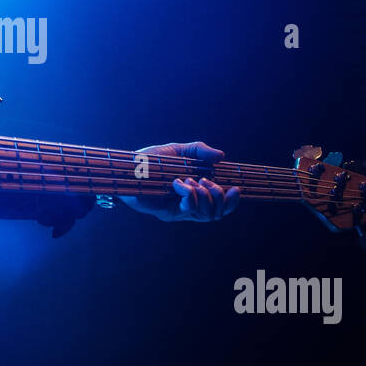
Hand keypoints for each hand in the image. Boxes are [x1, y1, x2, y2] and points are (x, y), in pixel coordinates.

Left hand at [120, 141, 240, 221]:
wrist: (128, 168)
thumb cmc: (151, 160)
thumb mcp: (178, 151)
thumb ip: (200, 151)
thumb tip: (222, 156)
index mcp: (197, 191)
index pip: (222, 205)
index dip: (233, 202)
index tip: (236, 189)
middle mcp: (191, 204)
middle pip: (218, 213)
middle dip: (218, 196)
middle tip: (205, 181)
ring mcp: (180, 211)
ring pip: (207, 214)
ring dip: (204, 195)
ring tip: (191, 181)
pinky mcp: (170, 213)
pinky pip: (190, 209)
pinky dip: (190, 194)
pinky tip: (179, 183)